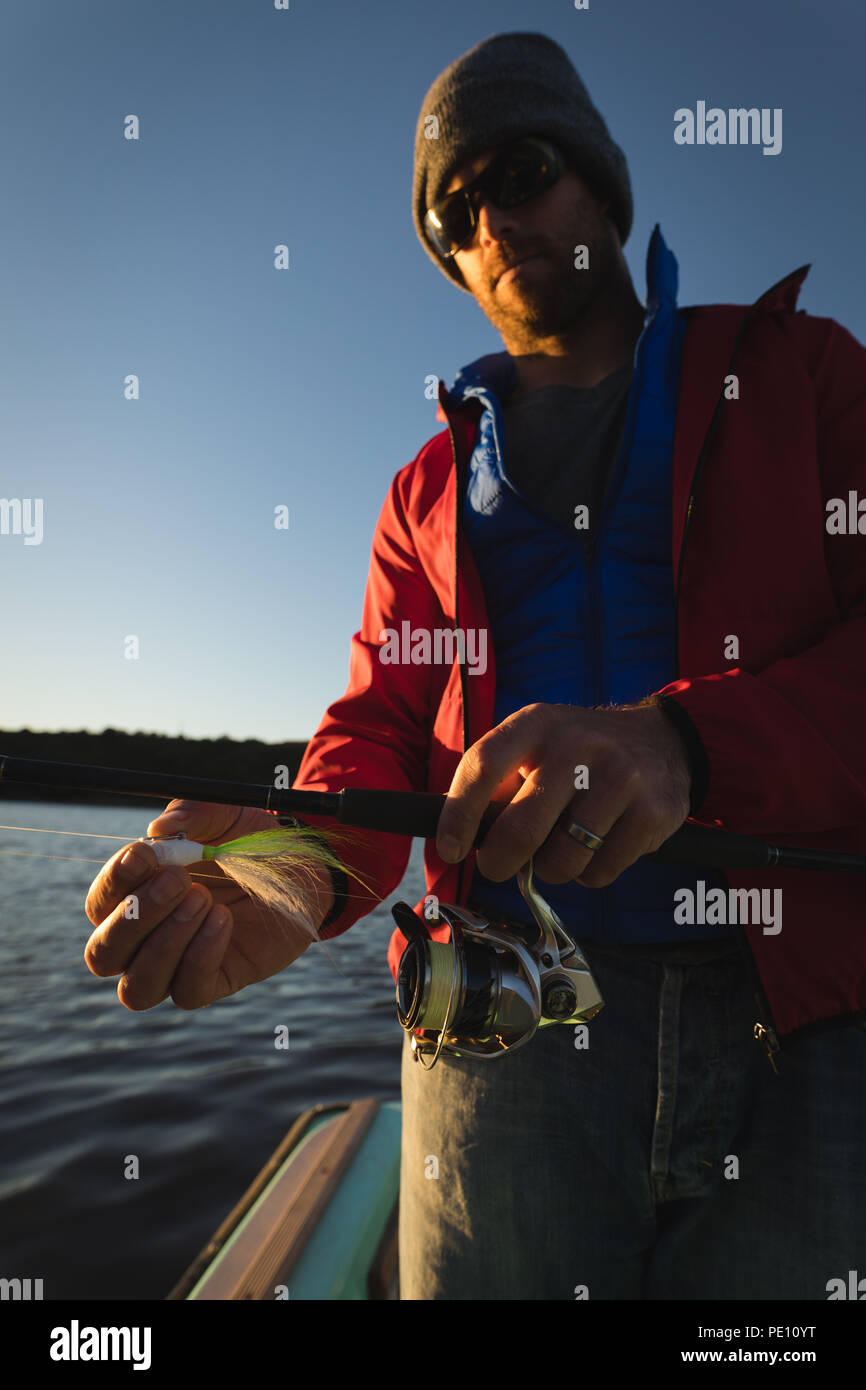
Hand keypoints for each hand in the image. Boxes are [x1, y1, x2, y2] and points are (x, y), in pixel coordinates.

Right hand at [84, 801, 333, 1011]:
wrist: (303, 868)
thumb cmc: (249, 841)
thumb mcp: (224, 815)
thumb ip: (193, 814)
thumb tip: (160, 829)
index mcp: (136, 896)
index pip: (100, 903)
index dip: (114, 882)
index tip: (143, 854)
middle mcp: (146, 939)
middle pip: (103, 954)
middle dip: (135, 918)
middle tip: (179, 880)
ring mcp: (177, 966)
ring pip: (137, 988)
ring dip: (165, 943)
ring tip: (206, 899)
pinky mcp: (214, 982)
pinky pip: (188, 992)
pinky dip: (200, 956)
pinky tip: (223, 920)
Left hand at [435, 701, 691, 886]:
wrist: (661, 741)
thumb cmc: (578, 755)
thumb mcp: (536, 745)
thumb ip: (496, 783)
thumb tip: (453, 835)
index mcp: (537, 723)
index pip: (483, 764)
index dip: (458, 813)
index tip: (450, 848)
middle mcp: (578, 745)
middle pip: (521, 829)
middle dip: (499, 862)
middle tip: (498, 866)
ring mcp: (620, 778)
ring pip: (561, 861)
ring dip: (551, 870)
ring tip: (561, 847)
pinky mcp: (651, 812)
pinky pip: (600, 873)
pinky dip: (589, 873)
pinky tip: (599, 845)